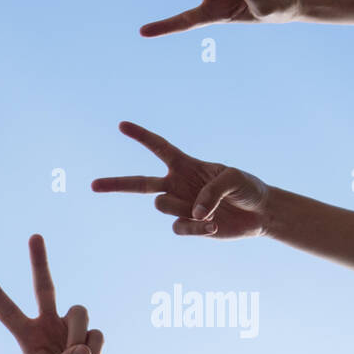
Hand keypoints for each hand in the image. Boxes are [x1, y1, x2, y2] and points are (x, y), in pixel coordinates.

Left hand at [0, 235, 102, 353]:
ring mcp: (69, 327)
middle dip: (39, 261)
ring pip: (79, 312)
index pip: (7, 310)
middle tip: (34, 236)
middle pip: (44, 286)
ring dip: (79, 339)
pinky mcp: (91, 336)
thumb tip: (82, 348)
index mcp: (27, 335)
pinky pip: (96, 335)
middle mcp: (47, 323)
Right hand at [91, 122, 269, 238]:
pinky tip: (212, 224)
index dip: (140, 136)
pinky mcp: (189, 225)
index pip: (158, 147)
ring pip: (161, 205)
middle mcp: (177, 184)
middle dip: (115, 184)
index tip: (121, 125)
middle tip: (92, 185)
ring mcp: (181, 206)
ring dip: (182, 207)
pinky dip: (195, 227)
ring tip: (208, 211)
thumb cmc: (248, 188)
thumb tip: (193, 212)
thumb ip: (211, 190)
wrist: (261, 213)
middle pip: (138, 183)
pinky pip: (179, 227)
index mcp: (186, 165)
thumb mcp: (234, 179)